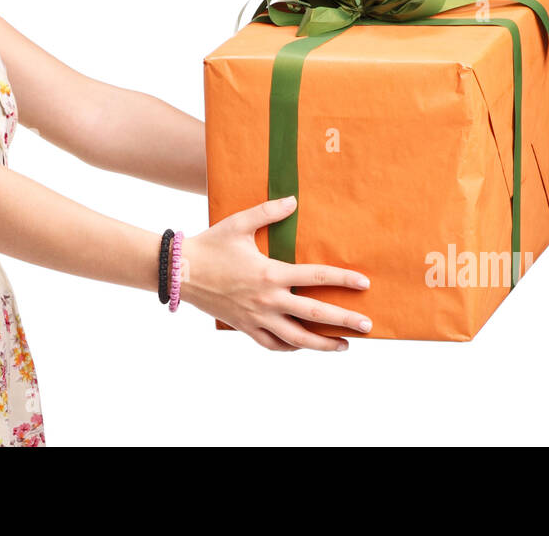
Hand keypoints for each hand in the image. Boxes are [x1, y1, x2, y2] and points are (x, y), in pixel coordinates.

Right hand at [178, 195, 371, 350]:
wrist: (180, 272)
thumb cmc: (211, 245)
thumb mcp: (239, 223)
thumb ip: (268, 211)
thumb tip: (293, 200)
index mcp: (271, 273)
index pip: (316, 277)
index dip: (343, 279)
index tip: (365, 284)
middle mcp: (268, 300)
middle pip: (314, 314)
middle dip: (344, 321)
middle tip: (368, 325)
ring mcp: (257, 318)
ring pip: (297, 338)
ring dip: (324, 344)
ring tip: (345, 346)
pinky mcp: (245, 327)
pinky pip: (272, 344)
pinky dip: (291, 347)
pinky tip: (303, 346)